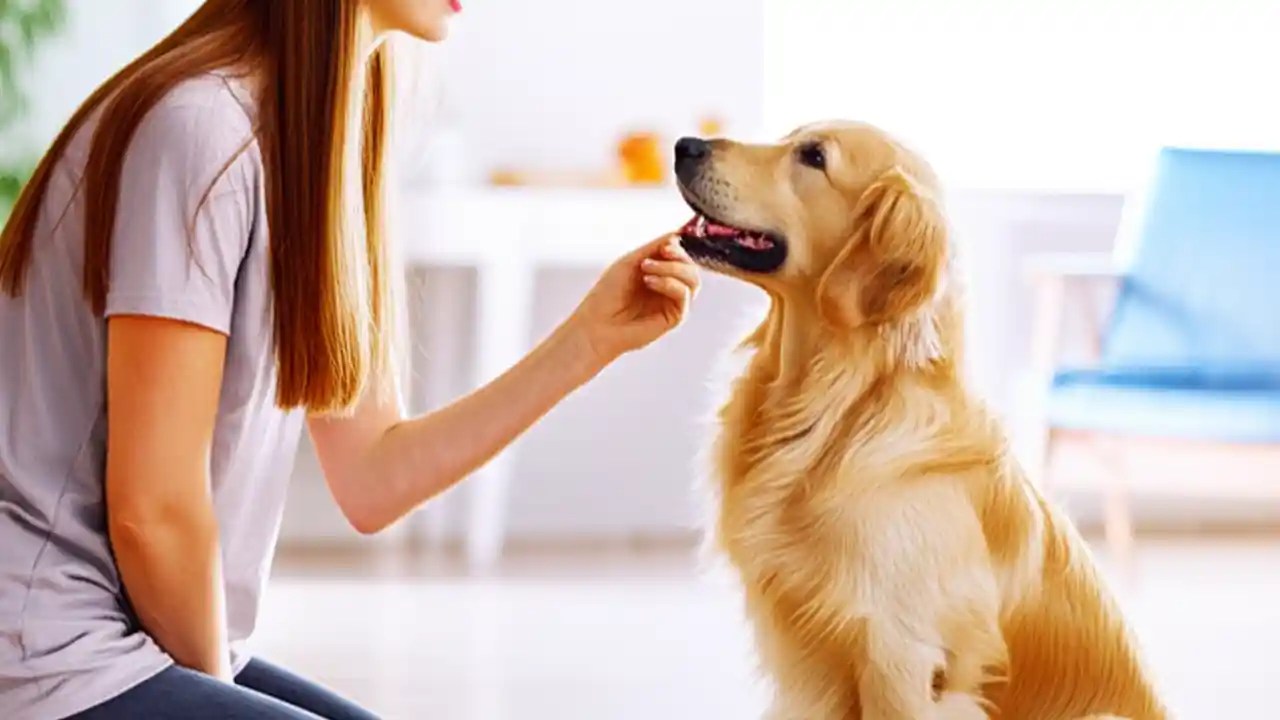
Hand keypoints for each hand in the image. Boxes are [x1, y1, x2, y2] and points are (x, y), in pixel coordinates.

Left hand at [567, 234, 700, 365]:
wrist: (597, 323)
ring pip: (693, 280)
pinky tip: (650, 282)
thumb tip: (676, 234)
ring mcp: (672, 304)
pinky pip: (684, 295)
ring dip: (672, 269)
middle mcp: (668, 289)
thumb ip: (654, 248)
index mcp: (659, 275)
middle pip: (691, 268)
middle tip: (654, 257)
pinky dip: (669, 283)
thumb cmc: (607, 295)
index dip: (677, 248)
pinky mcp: (675, 318)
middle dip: (676, 258)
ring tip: (646, 270)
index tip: (665, 245)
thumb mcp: (630, 262)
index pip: (681, 257)